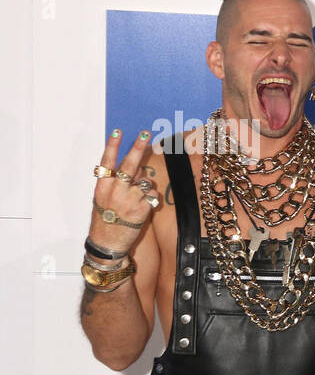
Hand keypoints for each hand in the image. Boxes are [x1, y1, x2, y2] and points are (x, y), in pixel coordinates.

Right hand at [89, 130, 158, 251]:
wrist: (107, 243)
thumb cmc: (105, 220)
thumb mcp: (102, 199)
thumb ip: (114, 184)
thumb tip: (132, 170)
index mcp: (102, 186)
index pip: (107, 161)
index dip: (112, 145)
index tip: (118, 131)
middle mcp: (115, 190)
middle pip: (129, 164)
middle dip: (137, 147)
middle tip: (145, 133)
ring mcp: (128, 199)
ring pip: (146, 181)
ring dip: (146, 186)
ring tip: (137, 198)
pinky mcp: (141, 209)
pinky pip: (153, 196)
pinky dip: (151, 199)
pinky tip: (143, 207)